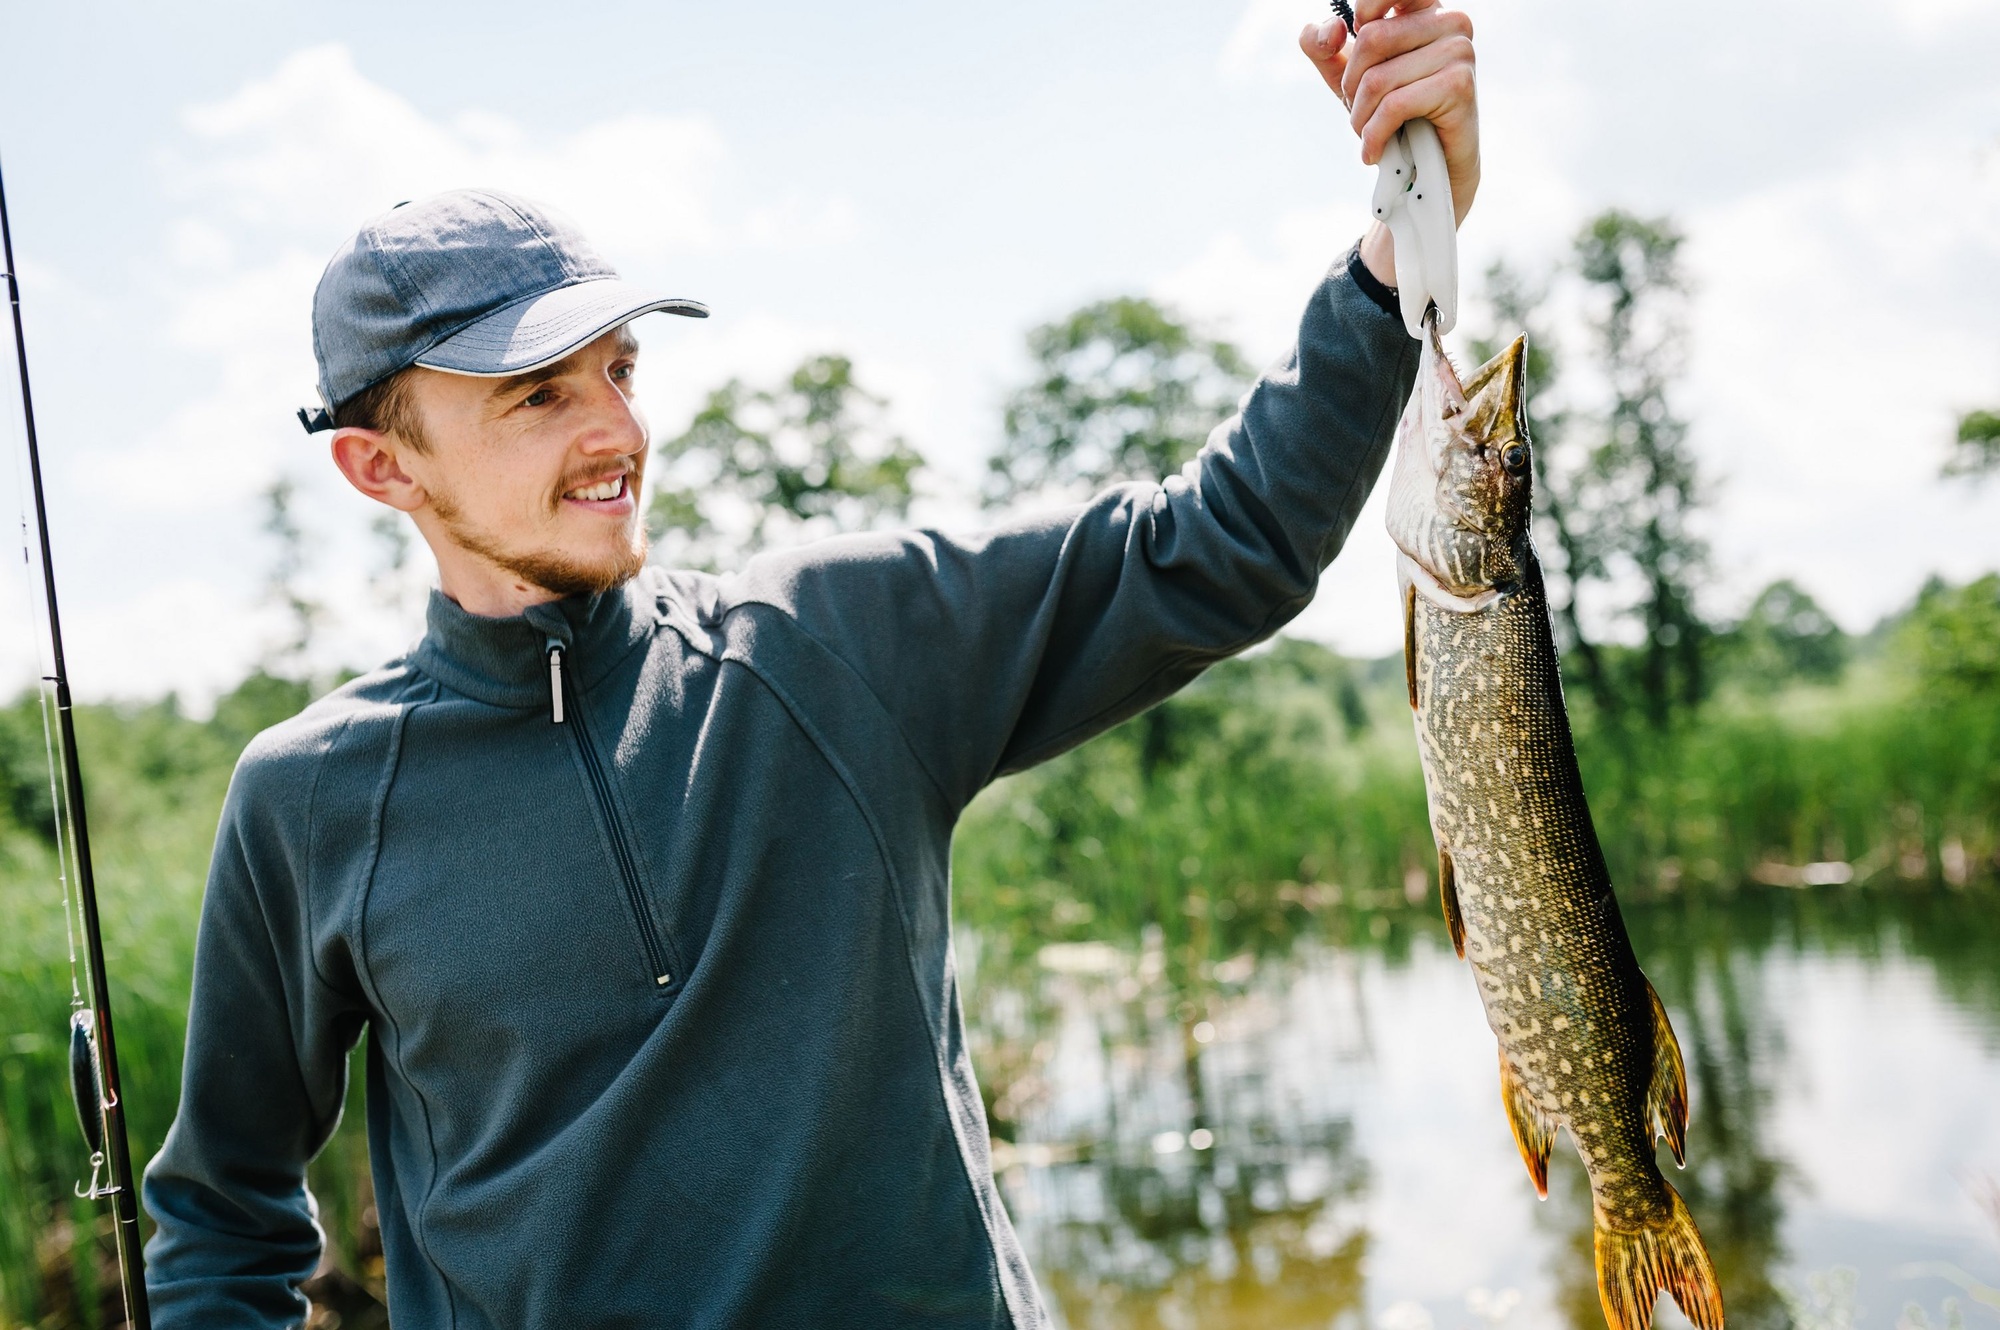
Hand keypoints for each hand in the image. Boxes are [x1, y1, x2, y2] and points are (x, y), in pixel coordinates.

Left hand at [1299, 2, 1479, 287]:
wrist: (1428, 174)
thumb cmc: (1394, 118)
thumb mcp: (1349, 77)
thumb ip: (1324, 47)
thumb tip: (1328, 31)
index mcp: (1425, 9)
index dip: (1359, 19)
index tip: (1353, 48)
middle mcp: (1450, 21)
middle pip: (1370, 41)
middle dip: (1352, 86)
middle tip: (1359, 110)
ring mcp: (1460, 51)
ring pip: (1378, 78)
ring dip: (1360, 116)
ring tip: (1369, 133)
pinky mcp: (1459, 86)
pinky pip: (1394, 105)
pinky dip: (1374, 135)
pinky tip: (1374, 151)